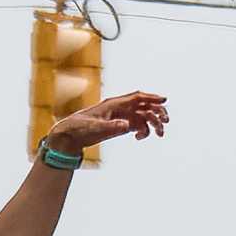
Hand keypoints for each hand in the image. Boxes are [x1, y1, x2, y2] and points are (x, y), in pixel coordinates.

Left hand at [48, 92, 169, 152]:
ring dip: (153, 124)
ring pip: (143, 116)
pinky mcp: (120, 126)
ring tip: (159, 134)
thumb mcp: (95, 128)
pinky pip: (137, 125)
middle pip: (144, 106)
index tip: (164, 100)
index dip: (151, 97)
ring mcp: (121, 117)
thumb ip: (112, 126)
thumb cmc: (80, 128)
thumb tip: (127, 126)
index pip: (137, 97)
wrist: (70, 135)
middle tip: (166, 122)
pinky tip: (139, 138)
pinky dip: (143, 131)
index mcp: (114, 104)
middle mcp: (120, 108)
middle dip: (157, 112)